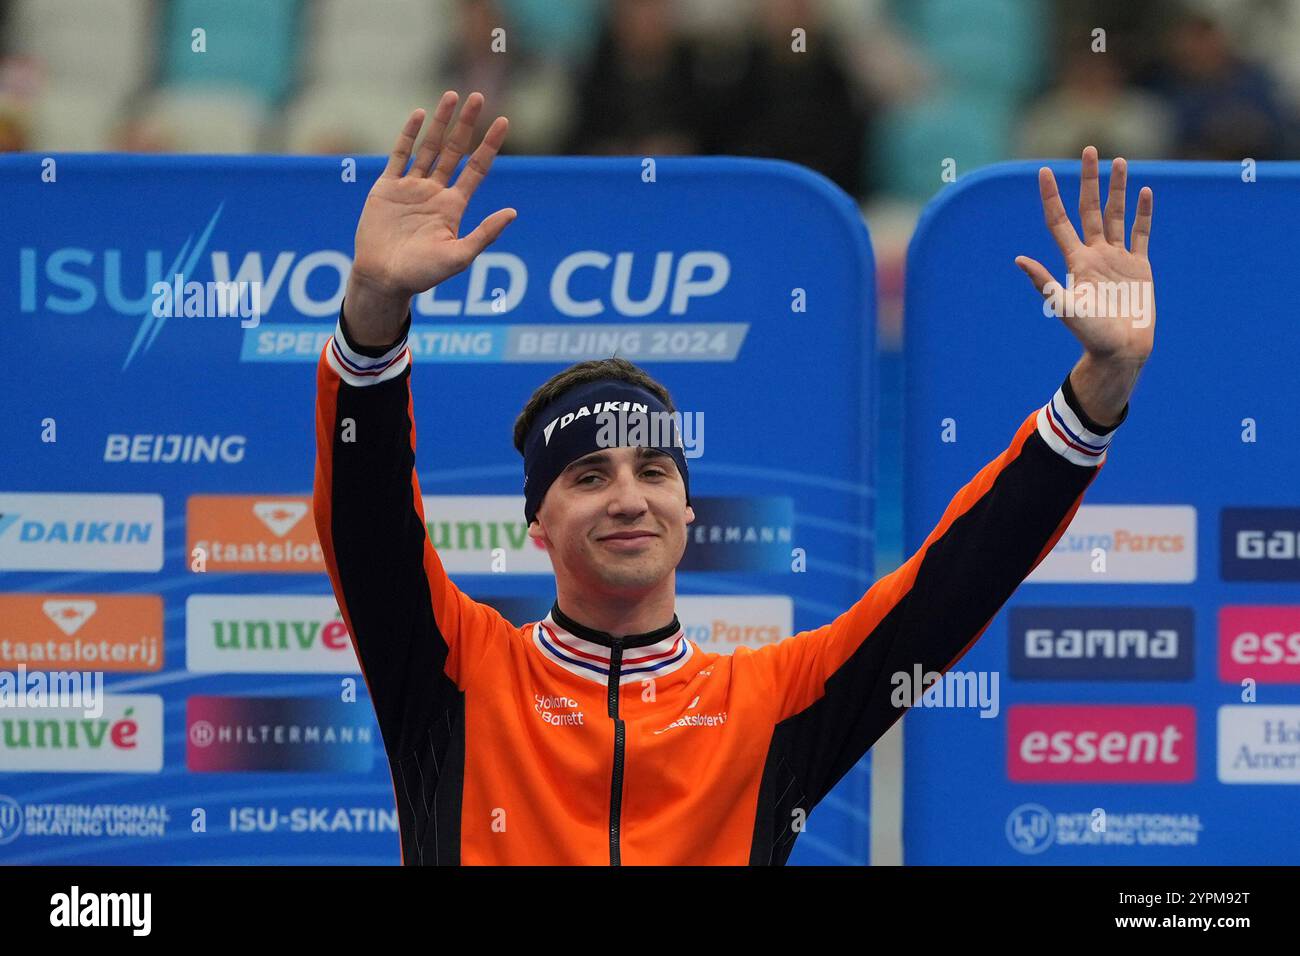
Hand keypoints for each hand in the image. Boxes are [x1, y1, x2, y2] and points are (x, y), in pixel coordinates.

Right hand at [346, 92, 515, 343]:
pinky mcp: (387, 188)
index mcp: (453, 207)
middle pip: (454, 150)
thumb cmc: (422, 274)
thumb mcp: (459, 256)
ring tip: (451, 96)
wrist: (383, 279)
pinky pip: (399, 155)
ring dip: (440, 122)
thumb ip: (485, 234)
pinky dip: (409, 135)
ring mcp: (410, 188)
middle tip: (477, 96)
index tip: (504, 121)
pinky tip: (419, 114)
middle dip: (466, 124)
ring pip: (429, 147)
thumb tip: (513, 212)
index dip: (490, 145)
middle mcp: (434, 192)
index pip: (476, 168)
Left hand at [1015, 146, 1154, 365]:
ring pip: (1116, 215)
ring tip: (1119, 161)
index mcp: (1075, 261)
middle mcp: (1095, 254)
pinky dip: (1143, 213)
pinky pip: (1141, 233)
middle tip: (1088, 149)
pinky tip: (1145, 192)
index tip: (1044, 171)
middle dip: (1089, 180)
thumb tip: (1018, 259)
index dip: (1052, 197)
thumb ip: (1044, 282)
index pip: (1059, 221)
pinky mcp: (1140, 266)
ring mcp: (1118, 258)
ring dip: (1118, 188)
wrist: (1121, 350)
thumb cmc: (1090, 334)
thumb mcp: (1064, 306)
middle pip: (1090, 209)